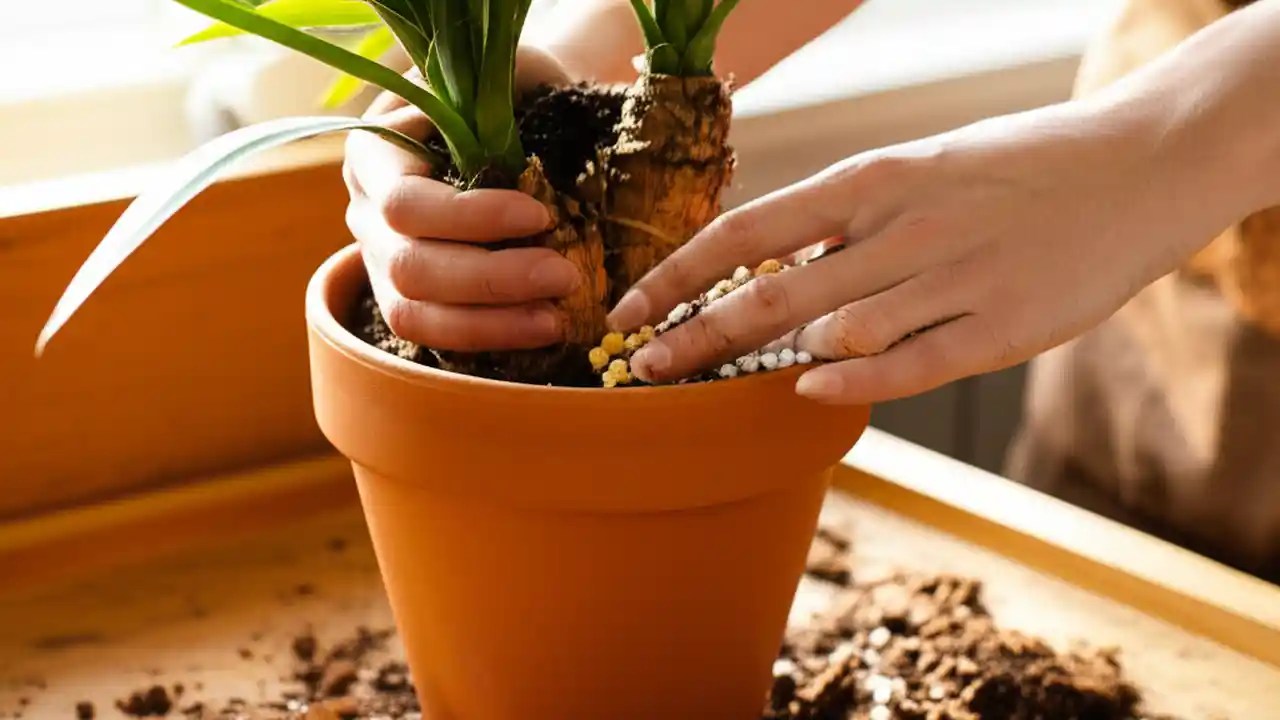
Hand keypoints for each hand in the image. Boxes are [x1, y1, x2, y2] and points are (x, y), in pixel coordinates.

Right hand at [343, 47, 578, 351]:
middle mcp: (363, 211)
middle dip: (492, 279)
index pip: (403, 203)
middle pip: (409, 267)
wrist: (508, 113)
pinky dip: (489, 337)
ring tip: (557, 318)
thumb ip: (507, 111)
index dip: (472, 219)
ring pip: (413, 312)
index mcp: (374, 151)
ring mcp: (378, 260)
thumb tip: (540, 163)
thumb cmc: (511, 93)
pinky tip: (542, 330)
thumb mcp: (506, 80)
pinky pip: (434, 335)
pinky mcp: (406, 297)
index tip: (541, 216)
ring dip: (490, 322)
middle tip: (566, 275)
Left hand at [609, 100, 1244, 403]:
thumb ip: (847, 224)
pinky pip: (906, 368)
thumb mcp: (918, 172)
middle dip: (693, 338)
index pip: (746, 232)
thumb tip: (774, 272)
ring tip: (727, 381)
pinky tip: (808, 391)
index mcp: (872, 180)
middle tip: (640, 370)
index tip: (628, 311)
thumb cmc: (1013, 171)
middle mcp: (900, 228)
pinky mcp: (1001, 328)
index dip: (677, 277)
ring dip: (767, 363)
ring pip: (830, 336)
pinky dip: (848, 385)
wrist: (1137, 166)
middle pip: (768, 295)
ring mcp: (952, 279)